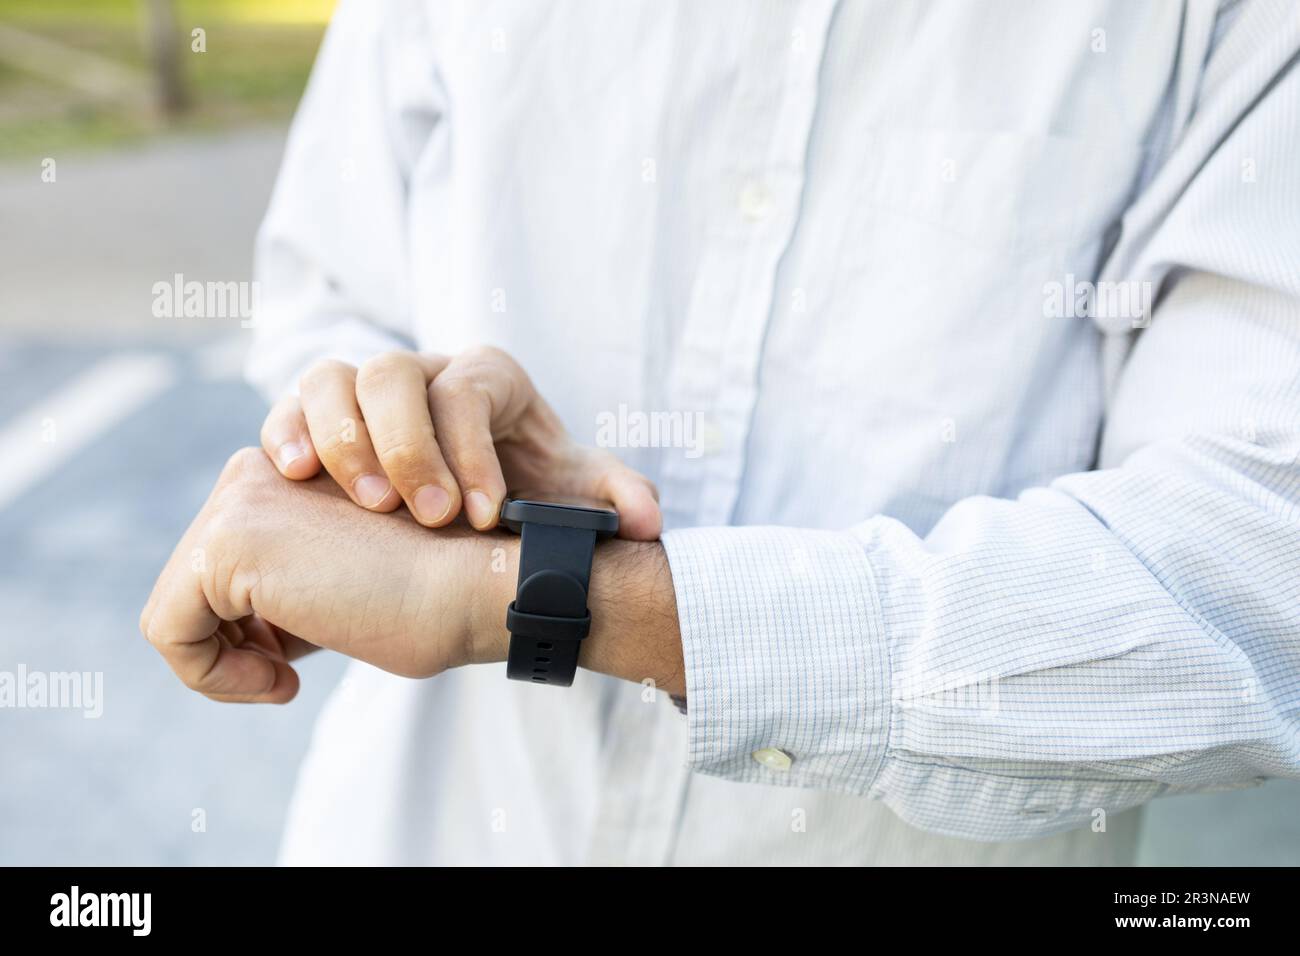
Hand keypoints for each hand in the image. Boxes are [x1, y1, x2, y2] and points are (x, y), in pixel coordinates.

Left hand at [139, 448, 516, 702]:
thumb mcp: (346, 584)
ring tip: (286, 680)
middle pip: (195, 578)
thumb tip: (231, 638)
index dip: (249, 625)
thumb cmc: (435, 597)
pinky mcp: (229, 540)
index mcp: (288, 469)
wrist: (476, 587)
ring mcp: (240, 497)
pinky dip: (211, 675)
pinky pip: (169, 628)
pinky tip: (282, 681)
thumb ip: (290, 588)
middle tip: (288, 677)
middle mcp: (257, 468)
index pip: (224, 560)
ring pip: (177, 601)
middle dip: (233, 641)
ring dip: (222, 661)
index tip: (297, 661)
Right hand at [259, 346, 660, 538]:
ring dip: (340, 439)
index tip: (485, 516)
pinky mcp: (320, 418)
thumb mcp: (574, 494)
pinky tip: (292, 477)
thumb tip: (648, 522)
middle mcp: (423, 371)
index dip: (471, 450)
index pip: (467, 392)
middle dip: (406, 445)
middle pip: (392, 375)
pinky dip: (287, 435)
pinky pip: (290, 407)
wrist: (481, 498)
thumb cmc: (528, 489)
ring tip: (365, 503)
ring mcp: (365, 390)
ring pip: (332, 379)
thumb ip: (614, 499)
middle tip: (424, 516)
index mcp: (488, 377)